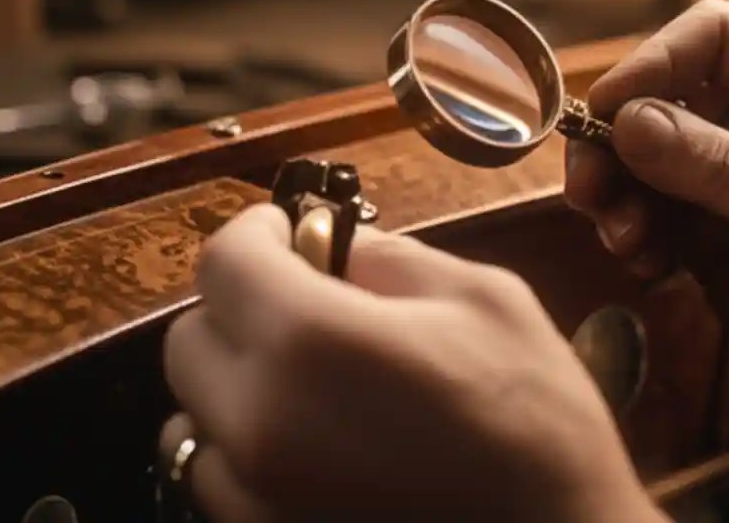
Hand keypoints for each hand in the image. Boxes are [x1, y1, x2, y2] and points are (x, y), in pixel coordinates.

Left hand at [161, 204, 667, 522]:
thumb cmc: (539, 427)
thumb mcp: (486, 300)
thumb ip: (391, 259)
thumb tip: (334, 245)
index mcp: (309, 341)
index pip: (222, 261)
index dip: (255, 233)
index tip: (289, 232)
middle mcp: (257, 423)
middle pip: (189, 341)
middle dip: (241, 309)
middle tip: (307, 306)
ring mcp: (253, 499)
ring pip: (193, 421)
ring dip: (235, 388)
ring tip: (310, 390)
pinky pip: (220, 486)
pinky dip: (248, 457)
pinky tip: (316, 453)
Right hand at [564, 0, 728, 511]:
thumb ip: (719, 167)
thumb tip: (625, 120)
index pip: (713, 37)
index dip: (654, 62)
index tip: (607, 111)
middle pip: (660, 97)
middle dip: (616, 142)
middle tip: (587, 191)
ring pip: (641, 159)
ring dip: (617, 195)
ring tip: (623, 241)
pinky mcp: (705, 233)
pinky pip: (646, 214)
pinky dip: (632, 235)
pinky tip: (646, 267)